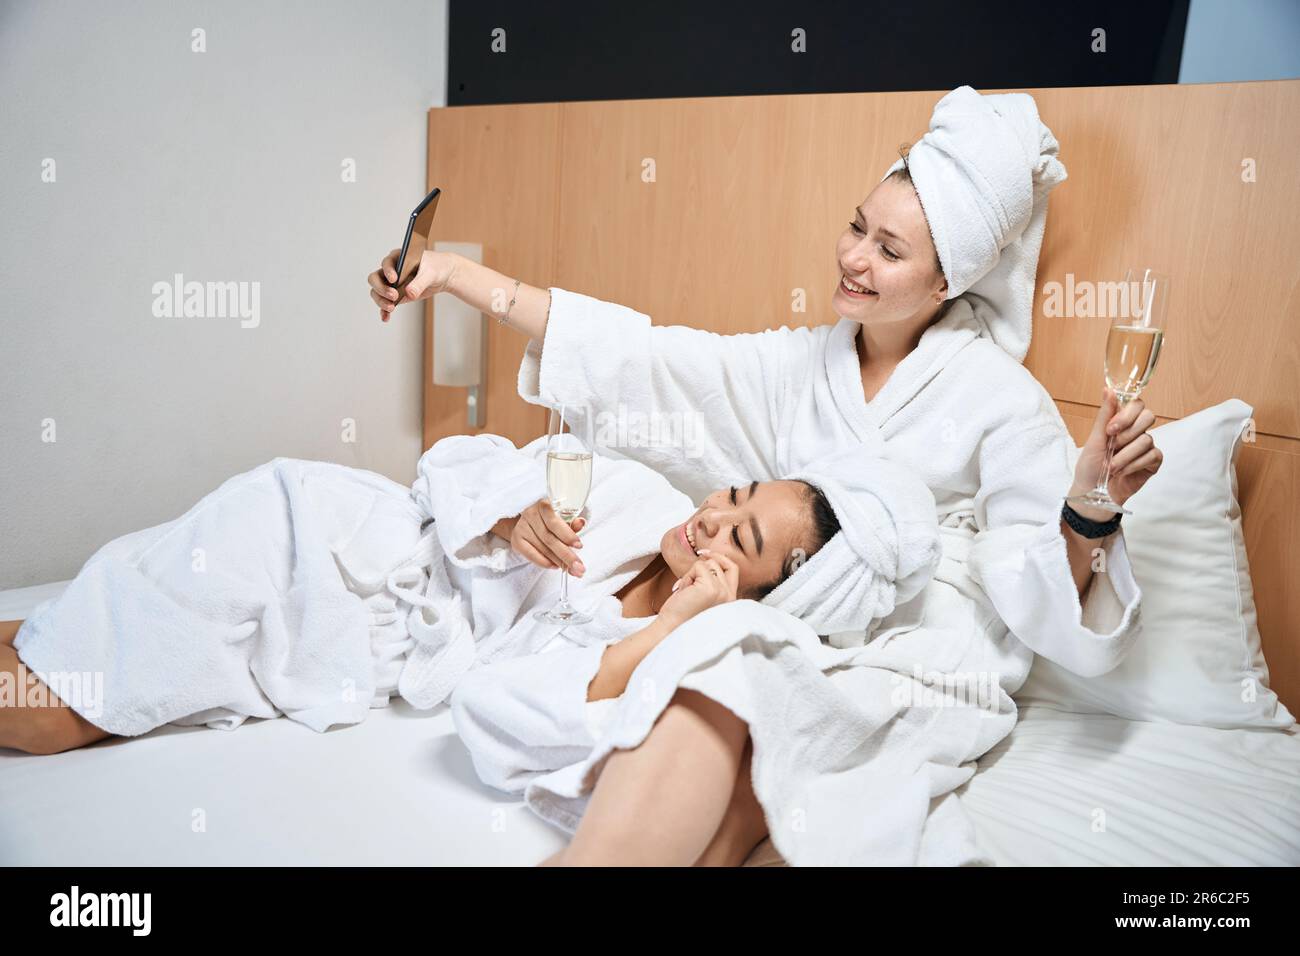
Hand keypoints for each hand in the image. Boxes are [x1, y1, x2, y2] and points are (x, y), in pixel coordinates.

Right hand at [367, 249, 459, 322]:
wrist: (442, 275)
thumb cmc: (435, 267)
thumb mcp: (431, 273)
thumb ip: (420, 282)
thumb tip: (409, 293)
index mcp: (398, 257)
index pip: (386, 263)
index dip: (388, 271)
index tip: (394, 280)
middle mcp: (390, 270)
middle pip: (375, 279)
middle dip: (382, 289)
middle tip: (394, 296)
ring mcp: (391, 283)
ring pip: (377, 292)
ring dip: (381, 301)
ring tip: (391, 308)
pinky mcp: (396, 295)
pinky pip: (386, 303)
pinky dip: (384, 311)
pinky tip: (386, 318)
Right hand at [508, 499, 586, 575]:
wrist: (527, 521)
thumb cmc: (549, 519)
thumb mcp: (562, 517)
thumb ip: (571, 522)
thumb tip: (580, 523)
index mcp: (543, 505)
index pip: (554, 522)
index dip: (567, 535)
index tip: (579, 545)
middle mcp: (530, 515)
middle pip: (549, 538)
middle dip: (566, 555)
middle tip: (579, 567)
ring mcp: (521, 528)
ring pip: (542, 548)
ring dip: (558, 561)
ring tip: (571, 569)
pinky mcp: (516, 540)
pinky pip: (531, 555)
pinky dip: (544, 562)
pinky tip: (555, 566)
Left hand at [657, 551, 738, 629]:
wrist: (671, 626)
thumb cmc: (682, 611)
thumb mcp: (703, 593)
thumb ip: (711, 579)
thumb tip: (706, 555)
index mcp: (730, 598)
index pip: (733, 568)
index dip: (720, 557)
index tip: (704, 554)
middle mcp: (730, 595)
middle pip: (717, 563)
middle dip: (699, 570)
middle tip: (688, 585)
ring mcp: (722, 592)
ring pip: (708, 563)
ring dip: (692, 574)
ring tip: (687, 592)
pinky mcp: (711, 588)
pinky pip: (698, 566)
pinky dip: (687, 577)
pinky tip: (684, 592)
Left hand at [1071, 386, 1163, 513]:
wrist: (1093, 493)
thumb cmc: (1090, 466)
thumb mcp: (1094, 439)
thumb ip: (1105, 415)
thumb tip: (1108, 389)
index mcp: (1121, 422)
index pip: (1137, 404)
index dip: (1127, 414)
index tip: (1111, 429)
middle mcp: (1136, 432)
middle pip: (1148, 416)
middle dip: (1128, 433)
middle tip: (1112, 446)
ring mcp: (1146, 447)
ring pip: (1146, 439)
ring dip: (1125, 455)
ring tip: (1112, 466)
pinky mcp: (1153, 462)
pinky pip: (1153, 455)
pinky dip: (1134, 464)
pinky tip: (1123, 472)